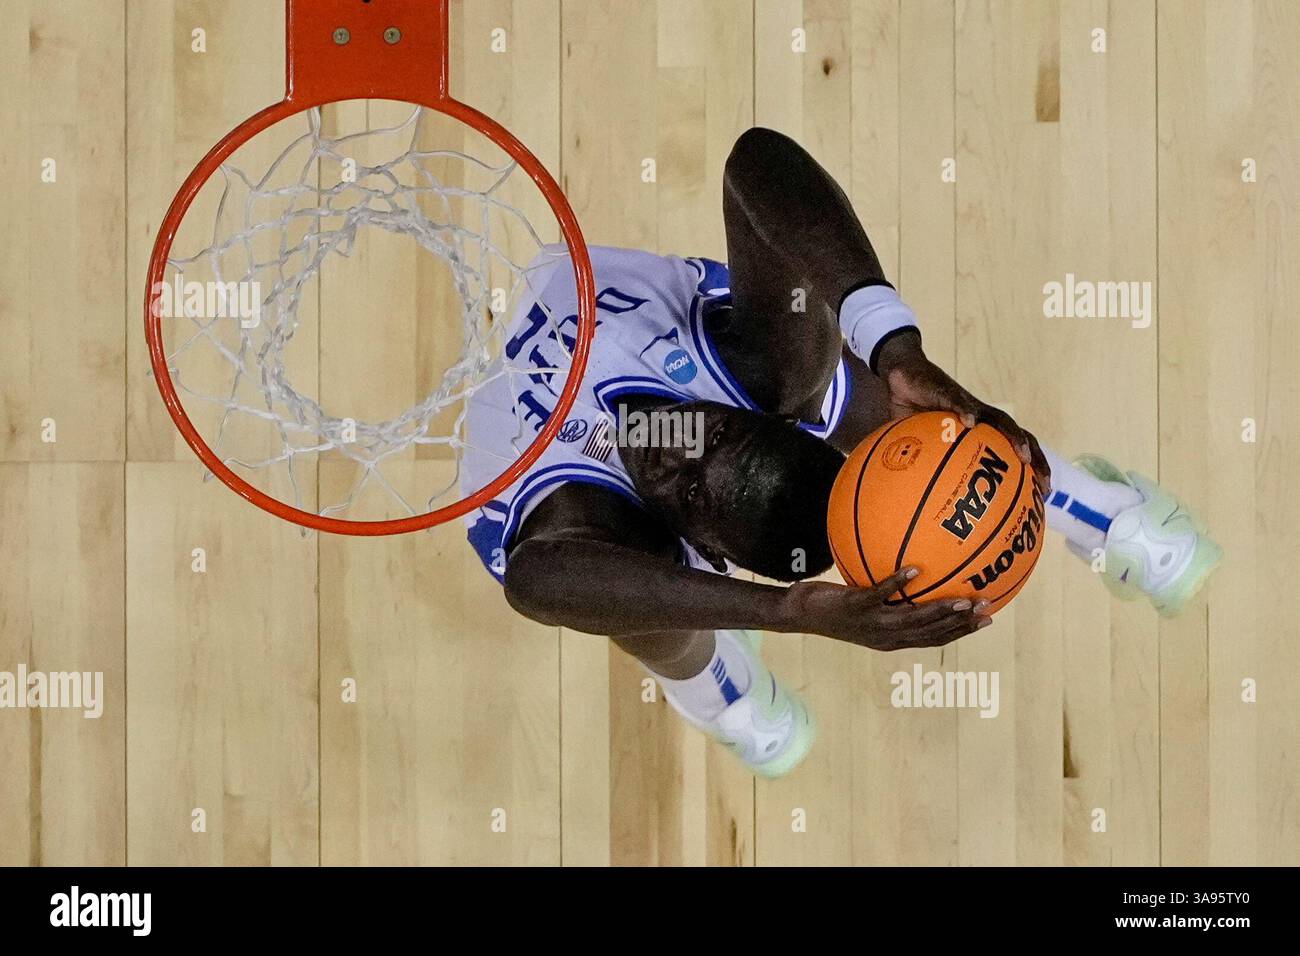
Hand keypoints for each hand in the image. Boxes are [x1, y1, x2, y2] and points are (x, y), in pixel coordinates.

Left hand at [782, 568, 991, 649]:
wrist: (797, 614)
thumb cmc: (834, 608)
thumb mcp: (867, 606)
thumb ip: (891, 598)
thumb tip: (916, 574)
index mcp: (891, 639)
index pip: (934, 640)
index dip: (961, 632)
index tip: (986, 620)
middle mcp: (884, 636)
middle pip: (930, 633)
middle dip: (960, 623)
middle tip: (986, 608)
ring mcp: (870, 622)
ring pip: (911, 619)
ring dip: (938, 609)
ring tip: (962, 598)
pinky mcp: (854, 605)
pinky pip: (879, 594)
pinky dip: (897, 583)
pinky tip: (914, 569)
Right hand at [876, 332, 1050, 492]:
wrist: (903, 374)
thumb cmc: (913, 412)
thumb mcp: (919, 444)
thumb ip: (923, 467)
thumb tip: (916, 500)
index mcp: (979, 430)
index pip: (1012, 449)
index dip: (1030, 470)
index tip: (1042, 493)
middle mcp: (980, 417)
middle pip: (1017, 437)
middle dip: (1035, 459)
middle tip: (1045, 485)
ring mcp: (968, 404)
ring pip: (1000, 420)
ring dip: (1014, 437)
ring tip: (1023, 455)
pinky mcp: (948, 390)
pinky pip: (958, 401)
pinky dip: (965, 410)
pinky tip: (969, 422)